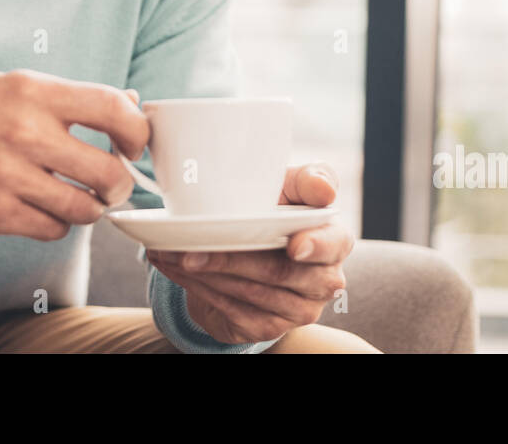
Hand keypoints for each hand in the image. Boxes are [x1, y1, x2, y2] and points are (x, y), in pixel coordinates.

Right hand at [0, 69, 148, 239]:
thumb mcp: (12, 85)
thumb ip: (70, 97)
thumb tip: (132, 104)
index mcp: (32, 91)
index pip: (113, 109)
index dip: (137, 131)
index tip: (134, 142)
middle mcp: (23, 132)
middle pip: (108, 171)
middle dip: (120, 182)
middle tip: (112, 181)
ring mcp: (6, 176)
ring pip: (84, 209)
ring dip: (90, 207)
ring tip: (78, 195)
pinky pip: (52, 229)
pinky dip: (57, 223)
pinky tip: (44, 207)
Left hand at [147, 163, 352, 344]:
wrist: (253, 248)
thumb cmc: (277, 210)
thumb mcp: (291, 187)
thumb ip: (310, 179)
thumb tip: (324, 189)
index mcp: (336, 240)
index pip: (333, 243)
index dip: (316, 246)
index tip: (293, 246)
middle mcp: (323, 281)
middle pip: (279, 272)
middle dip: (232, 260)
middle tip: (191, 249)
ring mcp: (297, 310)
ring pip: (249, 293)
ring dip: (206, 274)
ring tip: (171, 254)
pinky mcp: (267, 328)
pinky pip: (231, 310)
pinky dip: (199, 288)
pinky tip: (176, 269)